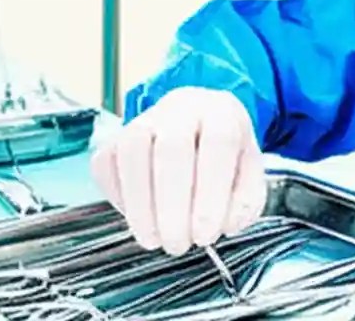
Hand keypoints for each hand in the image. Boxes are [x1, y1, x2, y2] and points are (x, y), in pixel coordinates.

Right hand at [91, 87, 266, 255]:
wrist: (199, 123)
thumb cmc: (225, 157)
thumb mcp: (248, 176)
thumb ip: (244, 202)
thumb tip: (225, 224)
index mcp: (222, 114)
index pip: (219, 144)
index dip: (211, 193)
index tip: (205, 235)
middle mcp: (182, 110)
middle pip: (172, 148)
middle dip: (172, 205)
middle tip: (177, 245)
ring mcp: (145, 119)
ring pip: (133, 151)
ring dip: (140, 203)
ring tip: (153, 240)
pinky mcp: (116, 136)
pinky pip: (106, 162)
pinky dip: (117, 196)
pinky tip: (137, 219)